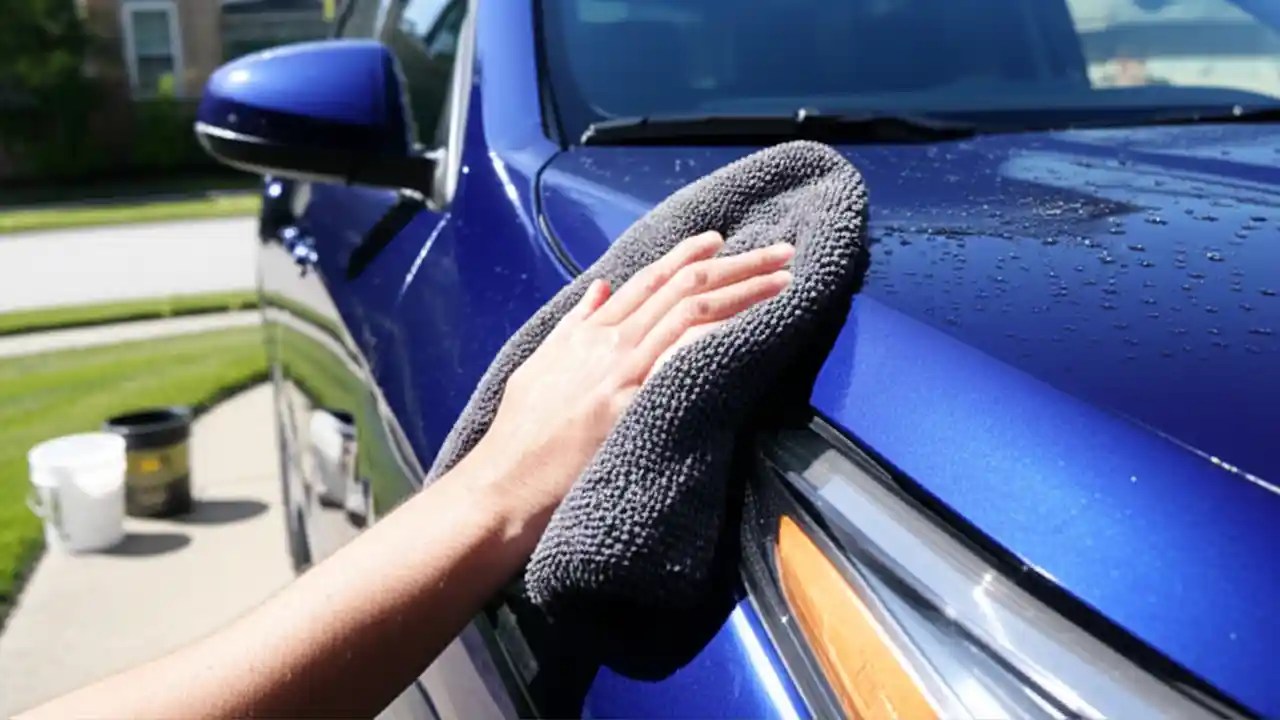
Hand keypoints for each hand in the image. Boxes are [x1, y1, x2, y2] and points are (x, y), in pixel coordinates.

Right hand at [468, 231, 792, 512]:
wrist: (505, 484)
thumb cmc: (519, 436)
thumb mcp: (539, 365)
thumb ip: (573, 325)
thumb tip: (601, 289)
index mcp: (589, 334)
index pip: (649, 281)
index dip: (688, 256)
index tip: (720, 241)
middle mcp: (611, 344)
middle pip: (683, 288)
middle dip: (736, 265)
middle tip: (780, 251)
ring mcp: (623, 373)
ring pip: (692, 313)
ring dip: (744, 291)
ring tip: (785, 279)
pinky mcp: (632, 406)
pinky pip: (685, 358)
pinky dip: (720, 335)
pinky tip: (753, 325)